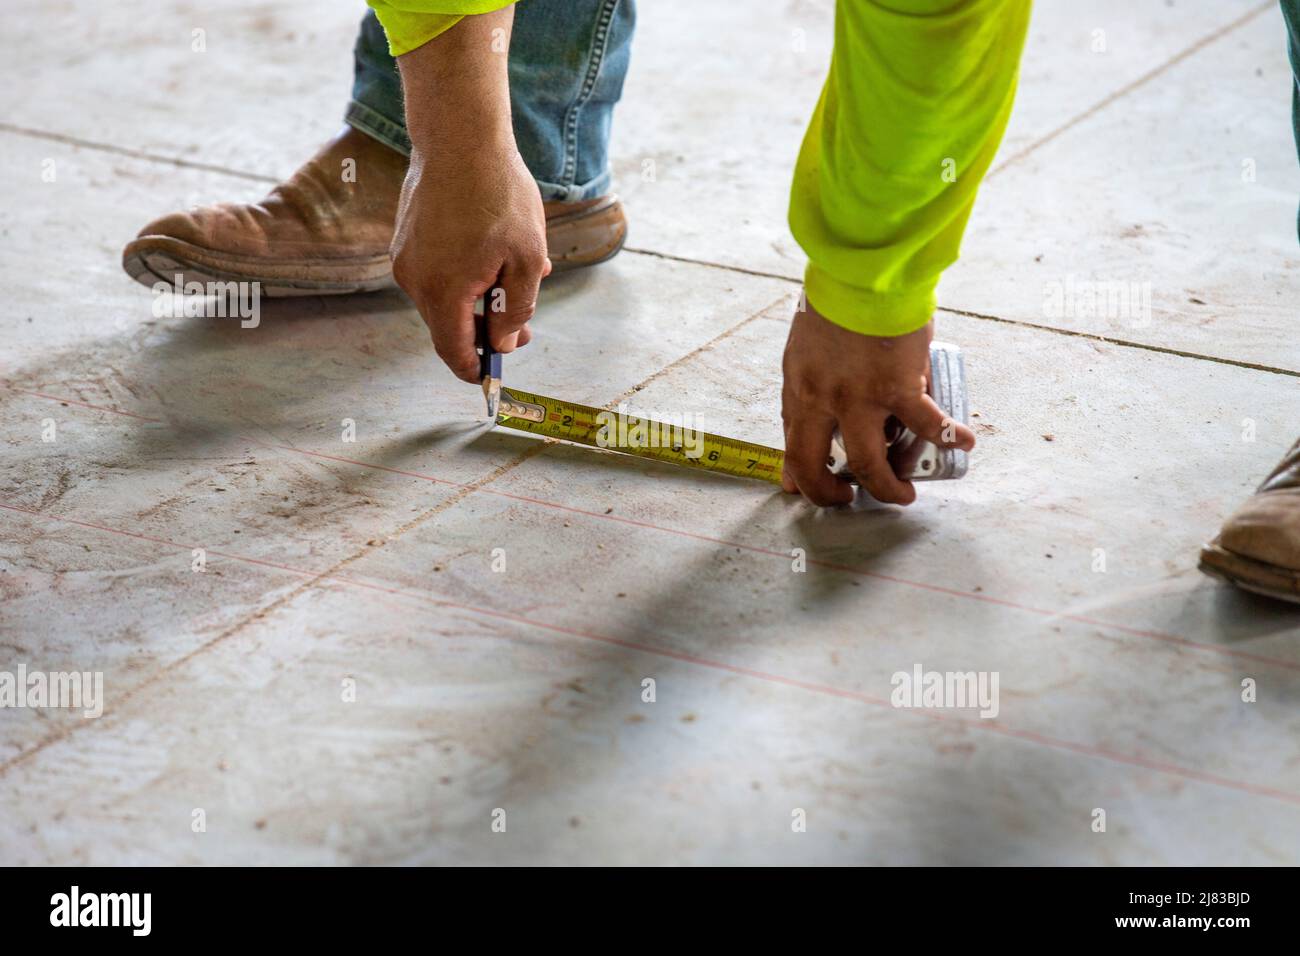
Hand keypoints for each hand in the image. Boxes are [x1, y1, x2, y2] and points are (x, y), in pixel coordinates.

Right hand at [391, 142, 549, 381]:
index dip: (476, 370)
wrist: (459, 135)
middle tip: (523, 328)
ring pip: (444, 300)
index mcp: (443, 292)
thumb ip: (516, 309)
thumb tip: (503, 343)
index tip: (494, 377)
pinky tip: (492, 254)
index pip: (454, 352)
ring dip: (477, 299)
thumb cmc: (498, 194)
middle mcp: (414, 280)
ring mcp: (405, 259)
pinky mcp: (405, 240)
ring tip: (515, 274)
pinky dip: (462, 276)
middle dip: (485, 333)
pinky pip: (435, 274)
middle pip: (449, 328)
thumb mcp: (527, 258)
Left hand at [780, 299, 975, 505]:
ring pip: (868, 464)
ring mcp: (858, 397)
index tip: (810, 488)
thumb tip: (813, 414)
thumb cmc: (838, 302)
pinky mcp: (898, 386)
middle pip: (815, 467)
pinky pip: (926, 426)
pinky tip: (964, 442)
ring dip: (887, 487)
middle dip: (831, 495)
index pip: (791, 444)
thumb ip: (808, 385)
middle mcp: (821, 399)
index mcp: (798, 387)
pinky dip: (950, 437)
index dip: (801, 474)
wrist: (865, 271)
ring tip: (904, 494)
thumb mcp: (805, 349)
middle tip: (851, 501)